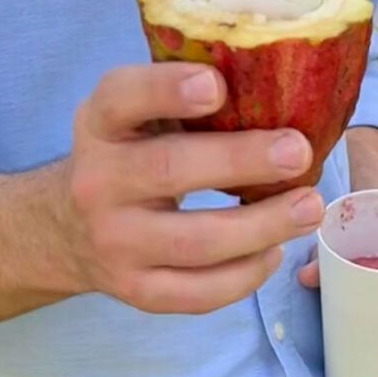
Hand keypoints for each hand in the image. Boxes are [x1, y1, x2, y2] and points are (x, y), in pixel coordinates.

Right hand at [59, 63, 323, 313]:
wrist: (68, 229)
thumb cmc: (129, 155)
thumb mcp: (136, 115)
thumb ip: (181, 95)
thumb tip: (276, 83)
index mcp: (99, 125)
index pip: (121, 98)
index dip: (167, 90)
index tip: (216, 85)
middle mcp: (97, 182)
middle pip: (169, 171)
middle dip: (240, 162)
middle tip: (297, 152)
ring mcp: (113, 243)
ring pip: (195, 242)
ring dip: (262, 226)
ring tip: (309, 207)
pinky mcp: (135, 290)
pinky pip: (198, 293)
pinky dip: (245, 275)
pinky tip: (274, 250)